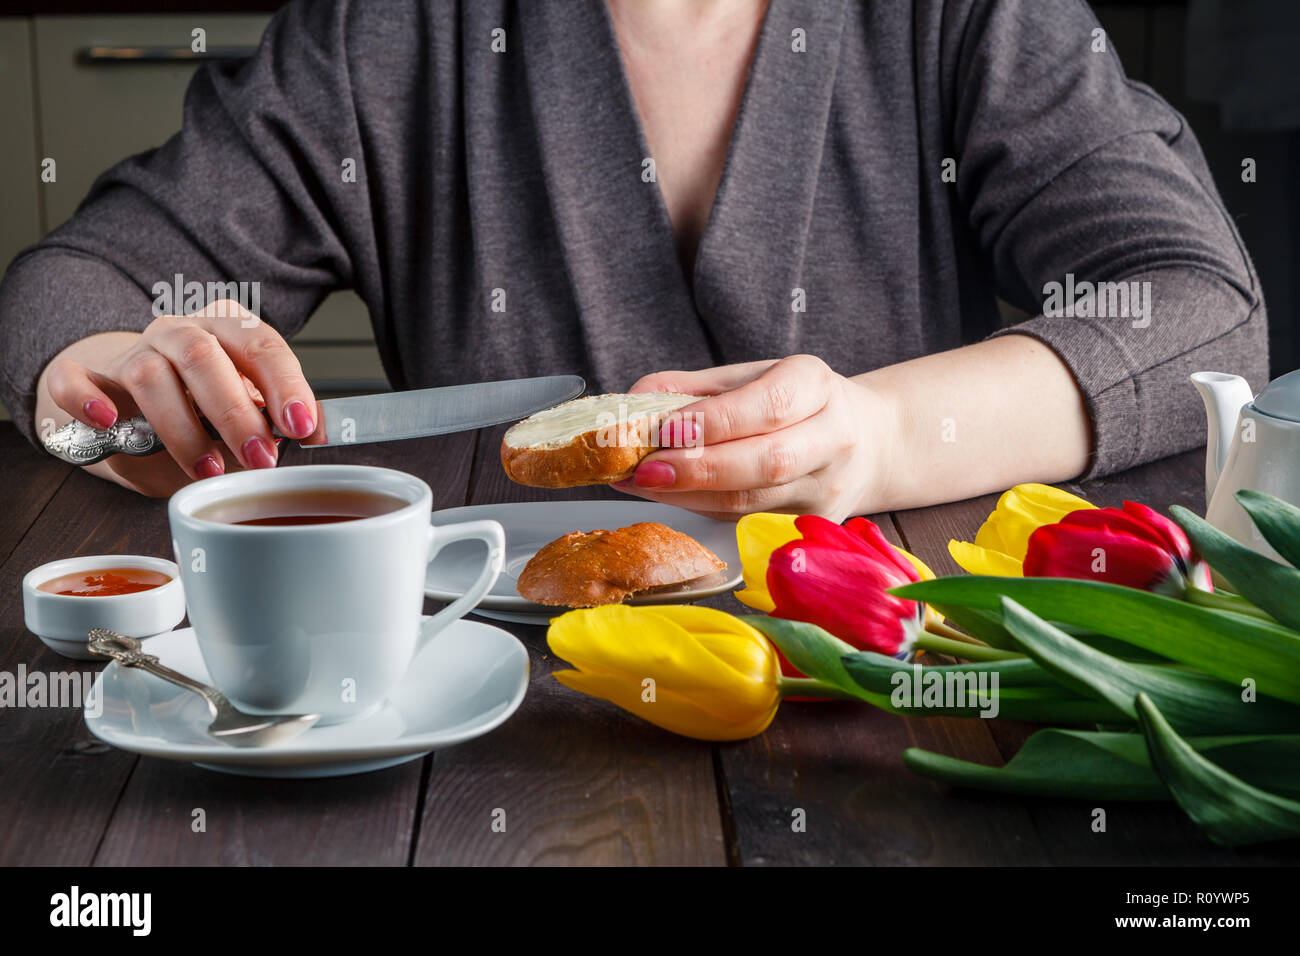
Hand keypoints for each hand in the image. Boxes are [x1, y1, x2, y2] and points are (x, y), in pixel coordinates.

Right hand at [40, 300, 317, 496]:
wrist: (132, 399)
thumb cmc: (202, 407)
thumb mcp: (247, 408)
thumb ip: (275, 416)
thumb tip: (313, 430)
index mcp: (227, 328)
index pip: (261, 345)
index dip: (285, 385)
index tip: (301, 425)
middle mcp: (179, 332)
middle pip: (204, 356)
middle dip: (236, 412)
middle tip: (260, 457)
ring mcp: (132, 352)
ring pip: (150, 375)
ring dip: (182, 428)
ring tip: (207, 469)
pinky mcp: (87, 379)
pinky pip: (75, 380)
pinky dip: (85, 398)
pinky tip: (106, 419)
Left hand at [614, 354, 899, 520]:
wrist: (866, 442)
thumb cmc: (794, 404)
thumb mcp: (750, 378)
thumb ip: (691, 388)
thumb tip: (631, 404)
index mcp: (816, 385)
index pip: (767, 406)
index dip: (713, 422)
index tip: (662, 430)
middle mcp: (832, 437)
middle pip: (765, 461)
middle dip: (698, 468)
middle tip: (643, 470)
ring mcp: (827, 488)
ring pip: (752, 501)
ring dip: (689, 495)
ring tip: (641, 484)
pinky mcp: (815, 524)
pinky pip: (748, 520)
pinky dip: (702, 510)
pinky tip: (671, 497)